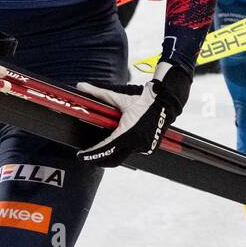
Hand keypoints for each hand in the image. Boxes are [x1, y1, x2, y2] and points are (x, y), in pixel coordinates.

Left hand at [76, 60, 191, 166]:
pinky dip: (125, 149)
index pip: (104, 149)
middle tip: (87, 157)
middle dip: (98, 161)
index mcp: (127, 133)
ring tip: (102, 149)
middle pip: (112, 160)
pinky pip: (133, 152)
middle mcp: (136, 144)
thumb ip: (98, 92)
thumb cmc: (142, 99)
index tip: (80, 156)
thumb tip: (81, 86)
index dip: (90, 154)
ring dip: (113, 153)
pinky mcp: (149, 148)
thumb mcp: (118, 96)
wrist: (165, 101)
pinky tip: (120, 143)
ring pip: (123, 156)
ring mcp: (143, 148)